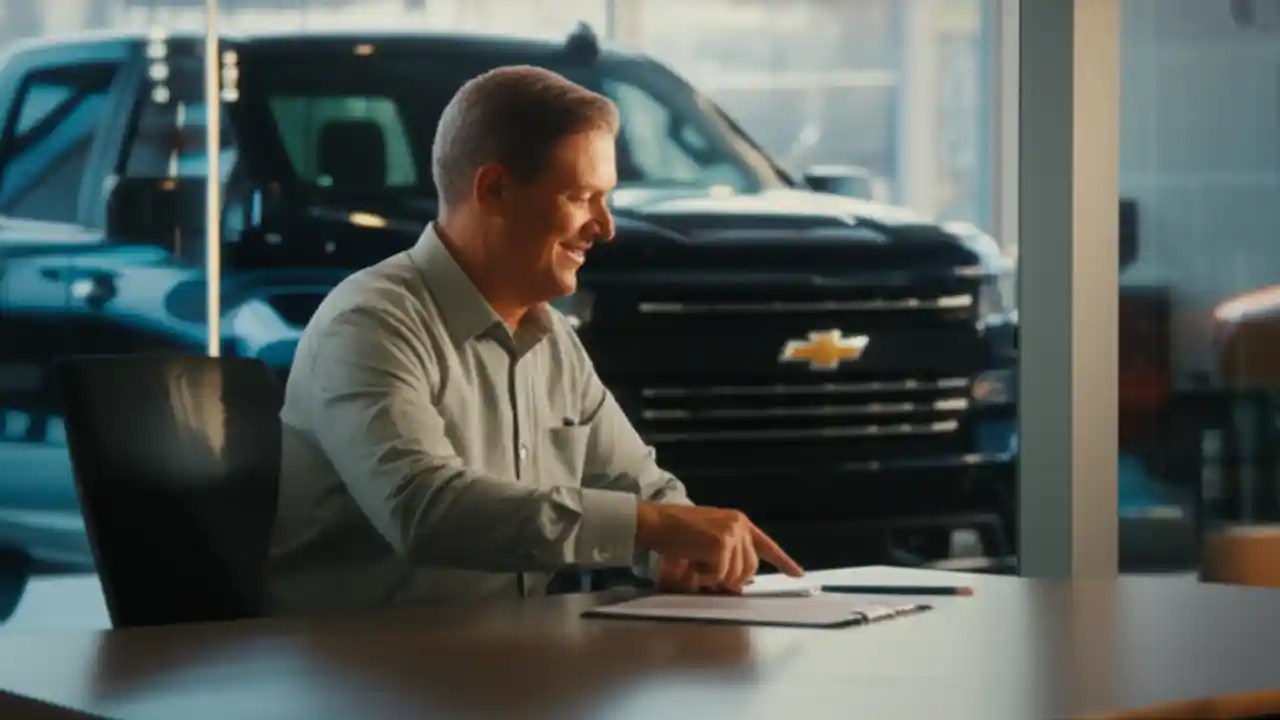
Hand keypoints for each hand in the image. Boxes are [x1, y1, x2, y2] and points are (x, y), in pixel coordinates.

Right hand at [636, 503, 803, 592]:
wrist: (656, 522)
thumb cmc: (677, 533)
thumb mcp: (709, 541)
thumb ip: (729, 558)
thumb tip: (741, 586)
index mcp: (739, 523)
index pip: (767, 545)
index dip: (784, 562)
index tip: (798, 574)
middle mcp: (740, 525)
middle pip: (750, 569)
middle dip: (732, 580)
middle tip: (708, 576)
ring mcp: (733, 533)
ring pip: (736, 575)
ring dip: (715, 578)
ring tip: (697, 564)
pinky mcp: (721, 543)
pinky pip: (719, 575)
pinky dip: (704, 576)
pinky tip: (692, 562)